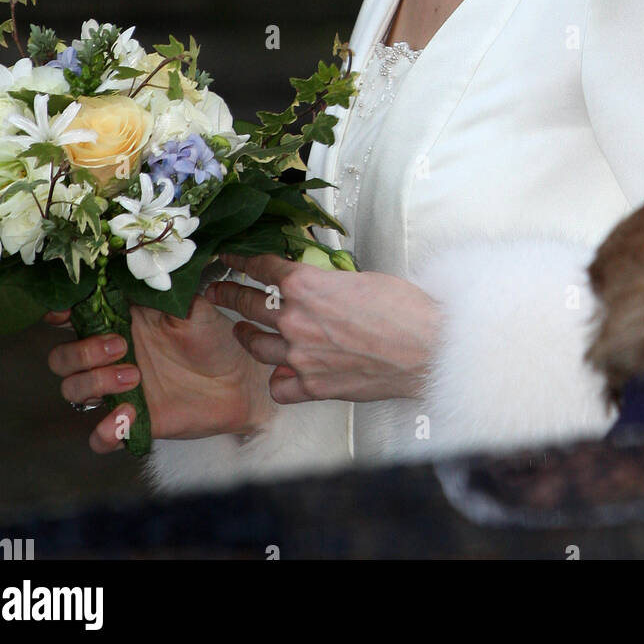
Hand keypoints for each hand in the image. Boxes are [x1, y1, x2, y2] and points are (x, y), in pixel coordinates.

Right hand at [45, 293, 274, 453]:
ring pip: (73, 391)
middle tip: (121, 346)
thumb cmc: (214, 337)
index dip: (59, 315)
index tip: (62, 315)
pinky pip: (100, 437)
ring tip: (135, 376)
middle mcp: (112, 356)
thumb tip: (137, 278)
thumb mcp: (193, 307)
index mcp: (122, 322)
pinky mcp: (133, 421)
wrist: (240, 379)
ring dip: (94, 383)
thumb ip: (163, 294)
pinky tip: (127, 416)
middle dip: (81, 352)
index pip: (74, 318)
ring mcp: (118, 390)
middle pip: (62, 358)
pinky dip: (104, 431)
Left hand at [206, 252, 442, 404]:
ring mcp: (301, 356)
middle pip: (247, 304)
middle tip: (215, 292)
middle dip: (227, 294)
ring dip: (246, 336)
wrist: (427, 347)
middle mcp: (295, 320)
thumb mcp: (359, 278)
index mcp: (306, 285)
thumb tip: (314, 282)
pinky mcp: (314, 386)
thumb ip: (326, 282)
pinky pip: (279, 386)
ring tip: (242, 331)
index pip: (260, 267)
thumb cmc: (404, 309)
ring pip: (256, 345)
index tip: (227, 257)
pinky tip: (283, 373)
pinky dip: (279, 379)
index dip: (239, 260)